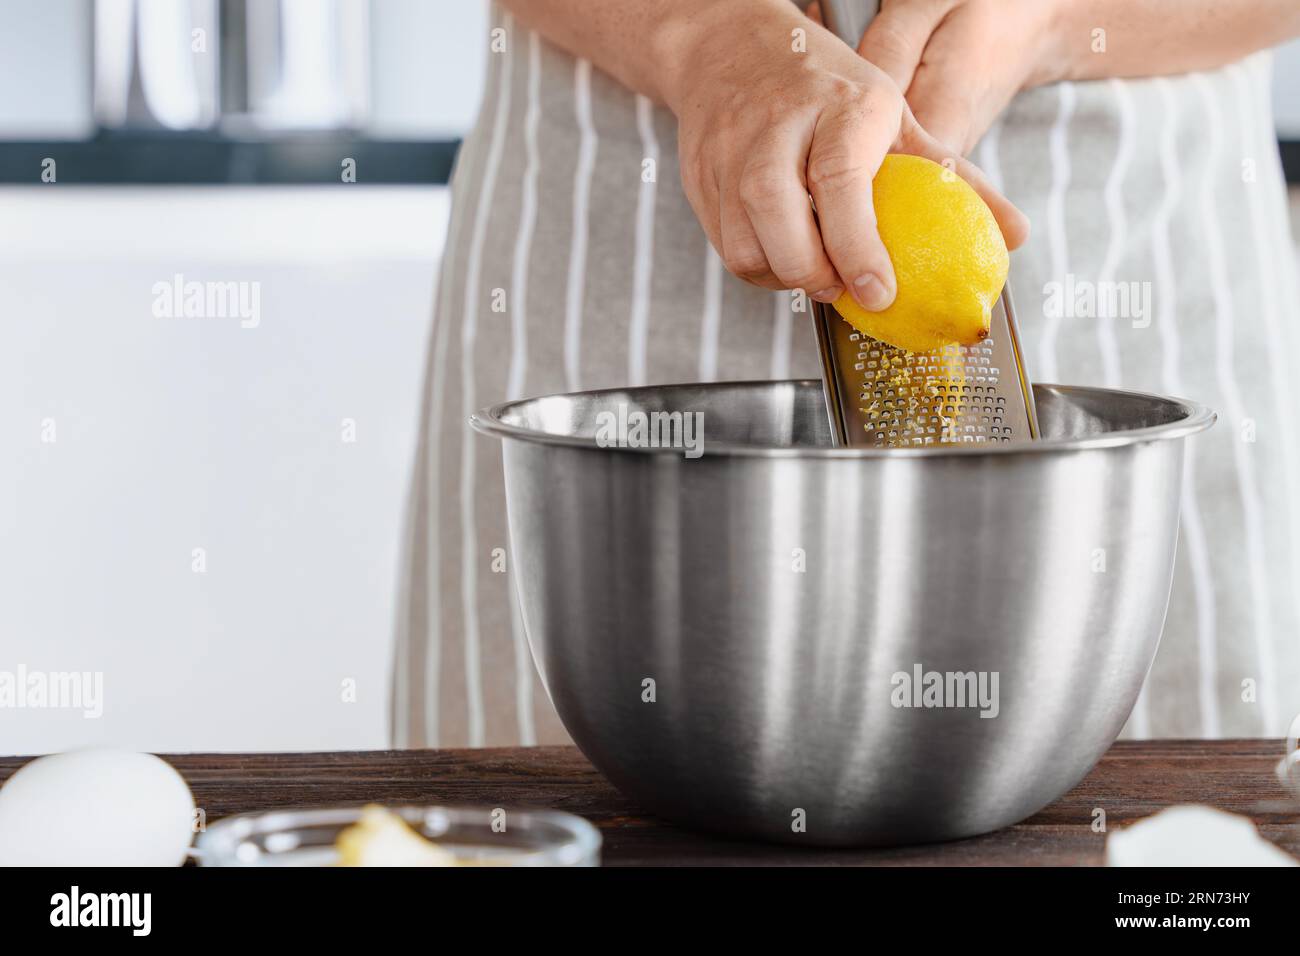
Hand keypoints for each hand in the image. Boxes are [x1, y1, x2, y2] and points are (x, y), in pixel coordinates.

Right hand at [661, 0, 1027, 309]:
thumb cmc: (827, 89)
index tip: (879, 291)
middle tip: (844, 288)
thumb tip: (1012, 234)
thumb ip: (951, 176)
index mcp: (839, 107)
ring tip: (814, 271)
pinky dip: (758, 268)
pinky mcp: (699, 180)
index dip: (858, 245)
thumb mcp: (894, 116)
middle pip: (780, 220)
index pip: (840, 181)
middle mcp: (778, 128)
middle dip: (813, 273)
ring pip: (746, 245)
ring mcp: (730, 155)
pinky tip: (784, 256)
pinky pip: (726, 248)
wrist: (729, 50)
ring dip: (783, 277)